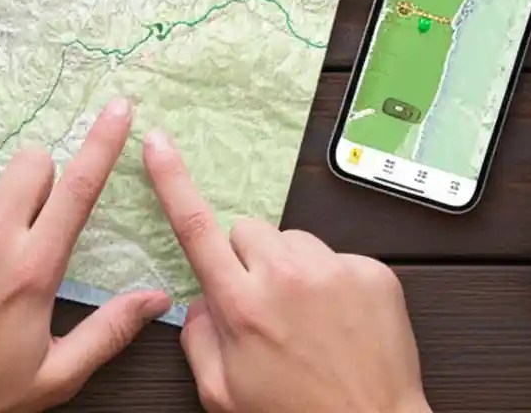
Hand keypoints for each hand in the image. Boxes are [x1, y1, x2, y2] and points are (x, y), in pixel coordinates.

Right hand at [143, 130, 430, 412]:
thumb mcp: (222, 393)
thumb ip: (198, 339)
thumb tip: (199, 302)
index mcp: (242, 305)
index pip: (195, 228)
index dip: (172, 180)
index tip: (157, 142)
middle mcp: (286, 277)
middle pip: (247, 231)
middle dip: (246, 258)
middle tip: (262, 302)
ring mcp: (334, 270)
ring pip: (294, 242)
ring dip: (292, 269)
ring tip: (307, 319)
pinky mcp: (372, 271)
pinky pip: (338, 258)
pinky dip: (334, 283)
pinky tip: (339, 321)